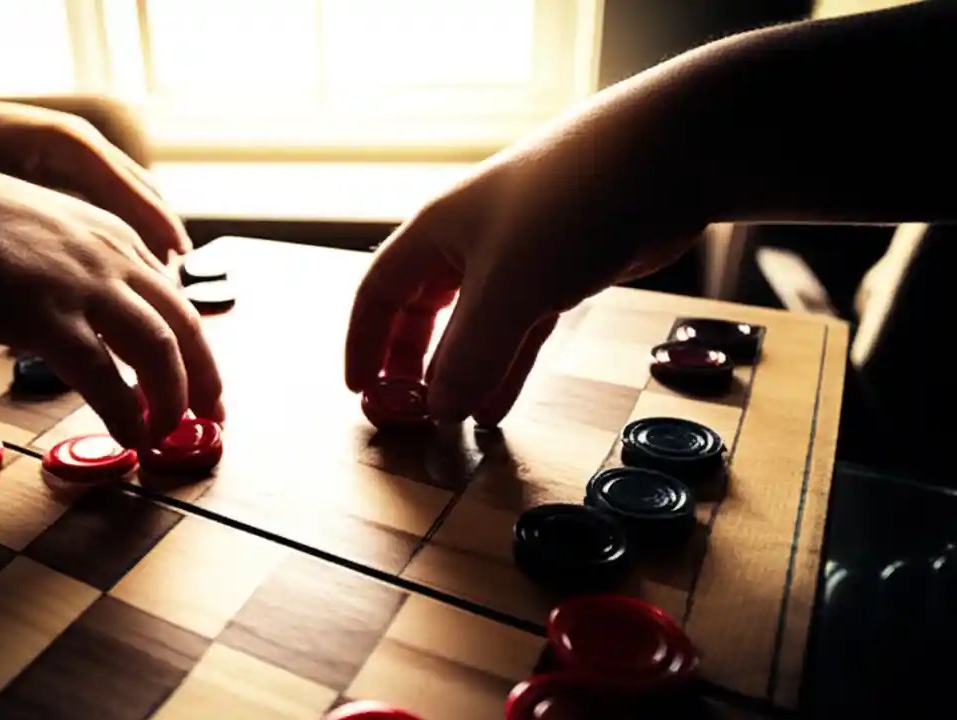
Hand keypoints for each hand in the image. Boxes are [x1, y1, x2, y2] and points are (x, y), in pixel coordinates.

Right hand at [0, 152, 217, 446]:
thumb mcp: (41, 240)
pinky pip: (103, 374)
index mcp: (114, 235)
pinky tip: (128, 436)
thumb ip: (75, 278)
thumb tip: (89, 337)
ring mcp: (80, 281)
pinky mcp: (42, 312)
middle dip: (203, 382)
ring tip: (164, 438)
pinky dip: (124, 413)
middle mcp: (111, 254)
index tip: (200, 387)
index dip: (195, 351)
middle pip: (184, 327)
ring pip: (158, 350)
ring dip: (171, 402)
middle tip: (208, 422)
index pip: (176, 301)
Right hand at [344, 102, 707, 426]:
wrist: (663, 159)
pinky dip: (505, 366)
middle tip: (410, 412)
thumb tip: (440, 412)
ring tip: (454, 420)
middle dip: (412, 363)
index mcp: (436, 233)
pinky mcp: (562, 272)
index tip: (361, 392)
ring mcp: (518, 257)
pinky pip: (519, 329)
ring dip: (462, 372)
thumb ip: (469, 356)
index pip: (377, 292)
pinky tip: (498, 404)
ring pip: (474, 326)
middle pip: (421, 311)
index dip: (364, 342)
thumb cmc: (568, 206)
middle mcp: (469, 243)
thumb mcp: (508, 289)